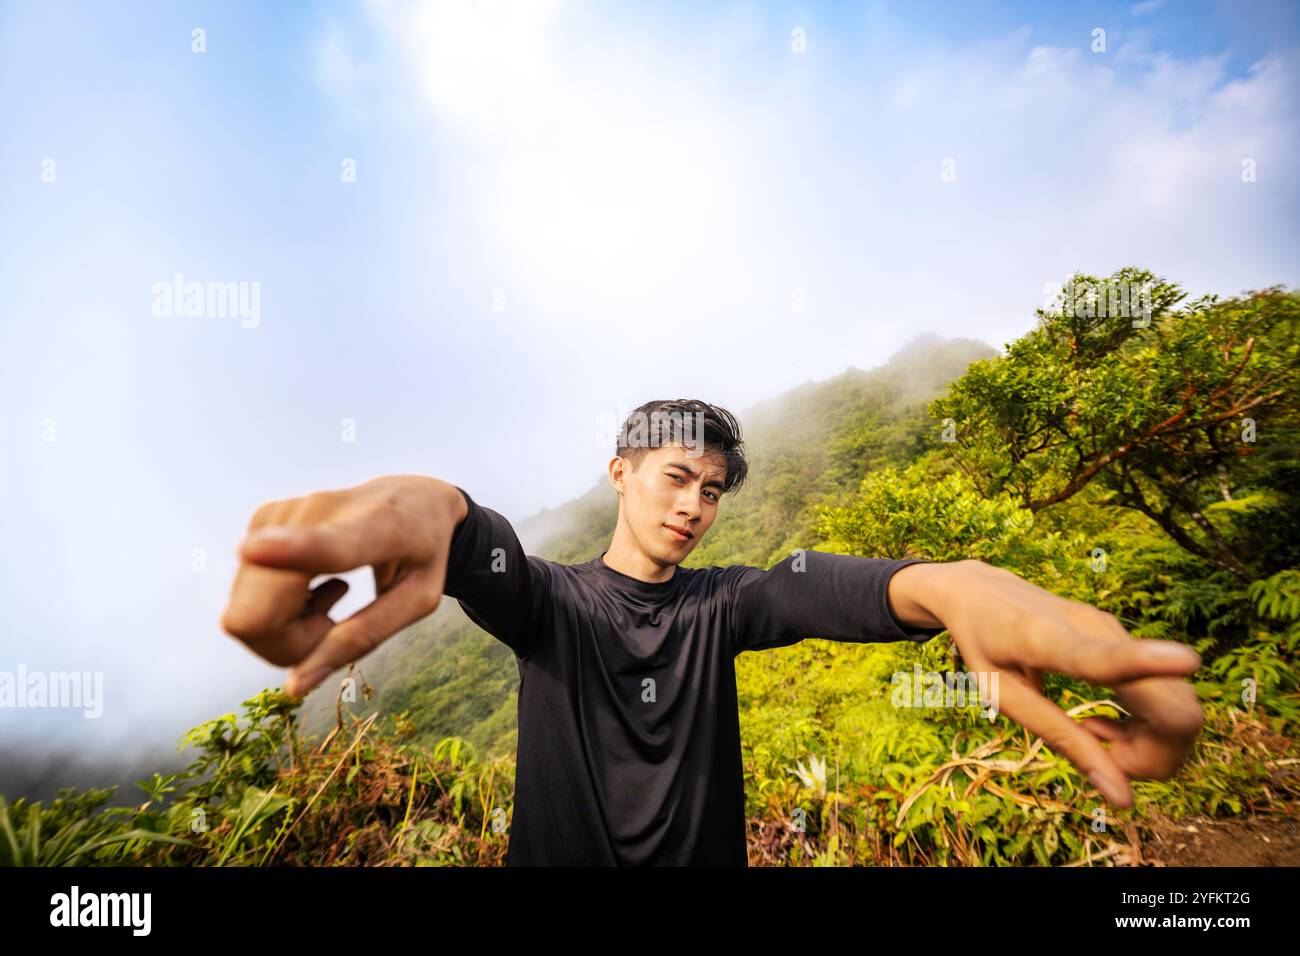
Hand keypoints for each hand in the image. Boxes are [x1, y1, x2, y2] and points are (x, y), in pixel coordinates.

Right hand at [220, 475, 464, 696]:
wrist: (414, 496)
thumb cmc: (422, 553)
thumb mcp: (417, 600)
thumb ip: (362, 637)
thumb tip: (293, 688)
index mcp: (374, 526)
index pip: (327, 543)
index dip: (288, 550)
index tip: (254, 549)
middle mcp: (313, 512)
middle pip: (257, 612)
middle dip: (289, 646)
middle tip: (335, 623)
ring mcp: (278, 515)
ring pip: (243, 615)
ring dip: (287, 630)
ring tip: (334, 596)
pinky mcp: (259, 523)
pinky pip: (243, 603)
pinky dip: (278, 612)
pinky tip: (314, 586)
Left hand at [892, 560, 1204, 807]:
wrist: (979, 589)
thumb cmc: (983, 646)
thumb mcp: (1004, 698)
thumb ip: (1062, 740)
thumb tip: (1123, 798)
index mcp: (1046, 641)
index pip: (1100, 655)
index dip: (1148, 660)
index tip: (1188, 660)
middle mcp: (1094, 628)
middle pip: (1171, 705)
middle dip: (1155, 758)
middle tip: (1099, 756)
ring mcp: (1115, 629)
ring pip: (1179, 707)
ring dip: (1149, 745)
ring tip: (1091, 733)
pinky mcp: (1124, 637)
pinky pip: (1165, 698)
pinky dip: (1146, 728)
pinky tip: (1102, 723)